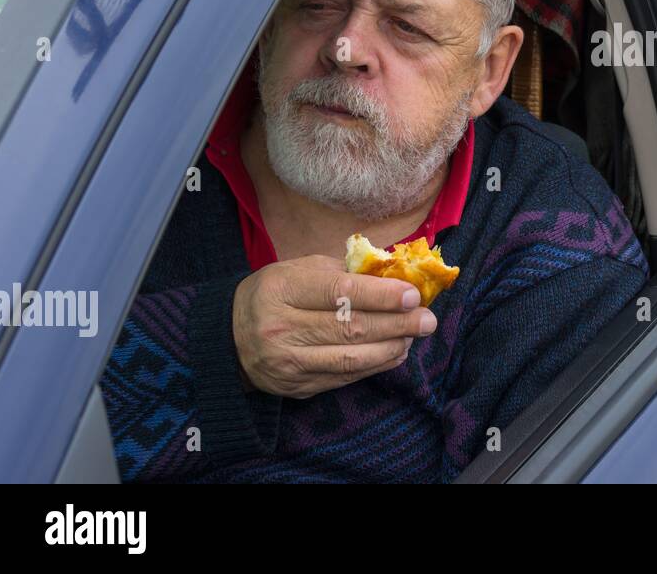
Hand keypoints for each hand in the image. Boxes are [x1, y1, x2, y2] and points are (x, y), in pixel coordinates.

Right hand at [232, 255, 436, 397]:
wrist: (230, 336)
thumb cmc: (276, 293)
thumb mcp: (300, 269)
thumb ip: (344, 270)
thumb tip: (394, 274)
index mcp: (282, 289)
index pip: (338, 293)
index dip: (379, 295)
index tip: (412, 294)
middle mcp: (280, 328)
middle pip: (349, 328)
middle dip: (396, 324)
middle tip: (427, 319)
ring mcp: (287, 363)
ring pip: (350, 358)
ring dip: (391, 347)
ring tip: (415, 335)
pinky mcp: (296, 387)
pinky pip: (345, 378)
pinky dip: (376, 364)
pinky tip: (395, 351)